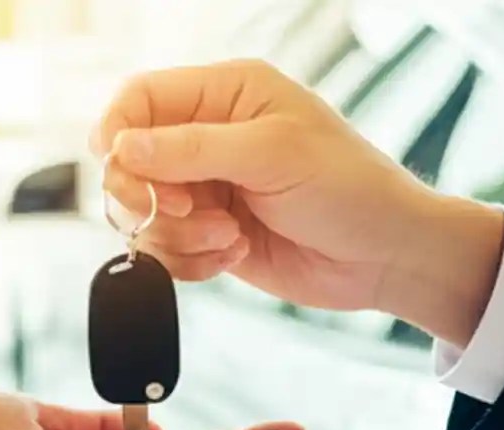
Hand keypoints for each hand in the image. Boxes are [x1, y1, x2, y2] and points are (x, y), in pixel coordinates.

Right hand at [93, 60, 503, 346]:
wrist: (386, 257)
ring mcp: (207, 188)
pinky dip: (190, 261)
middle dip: (148, 195)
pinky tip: (235, 255)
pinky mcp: (209, 235)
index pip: (140, 98)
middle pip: (129, 161)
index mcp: (227, 93)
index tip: (120, 168)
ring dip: (178, 235)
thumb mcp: (272, 155)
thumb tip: (120, 148)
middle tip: (185, 212)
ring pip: (142, 214)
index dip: (117, 131)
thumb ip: (192, 148)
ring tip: (231, 238)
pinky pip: (165, 251)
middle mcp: (209, 137)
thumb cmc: (349, 189)